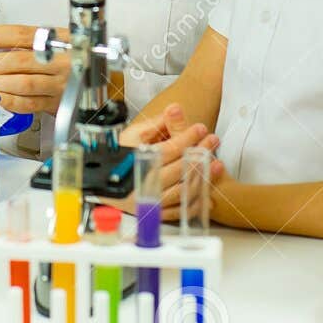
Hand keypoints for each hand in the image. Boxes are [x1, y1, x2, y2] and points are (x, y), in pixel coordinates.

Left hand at [0, 25, 68, 114]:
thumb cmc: (77, 59)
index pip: (19, 34)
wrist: (105, 83)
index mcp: (59, 38)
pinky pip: (29, 104)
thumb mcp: (57, 42)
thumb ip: (26, 43)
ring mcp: (61, 84)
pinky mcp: (58, 104)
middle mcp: (61, 60)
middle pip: (18, 60)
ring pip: (22, 84)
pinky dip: (8, 101)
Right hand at [108, 104, 221, 218]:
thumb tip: (174, 109)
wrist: (104, 185)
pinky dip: (195, 205)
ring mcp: (151, 201)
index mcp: (138, 163)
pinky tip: (208, 196)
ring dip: (202, 178)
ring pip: (182, 191)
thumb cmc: (119, 159)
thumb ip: (155, 124)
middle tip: (213, 141)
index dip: (186, 138)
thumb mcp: (131, 136)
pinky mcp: (155, 213)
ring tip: (217, 165)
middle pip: (179, 169)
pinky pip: (179, 212)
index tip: (200, 128)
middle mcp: (145, 184)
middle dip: (199, 154)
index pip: (168, 149)